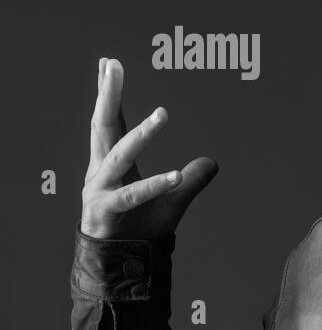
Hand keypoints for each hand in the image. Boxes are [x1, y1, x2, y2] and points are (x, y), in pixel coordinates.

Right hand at [80, 57, 218, 240]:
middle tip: (112, 66)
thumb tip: (212, 161)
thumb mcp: (174, 200)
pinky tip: (177, 175)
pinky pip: (132, 197)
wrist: (119, 266)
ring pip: (119, 156)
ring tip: (162, 114)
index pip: (112, 122)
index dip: (110, 94)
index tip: (108, 63)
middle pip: (104, 126)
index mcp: (111, 164)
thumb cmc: (139, 230)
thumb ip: (193, 180)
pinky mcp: (105, 213)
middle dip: (107, 96)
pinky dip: (155, 186)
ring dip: (141, 135)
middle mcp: (101, 172)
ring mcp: (100, 192)